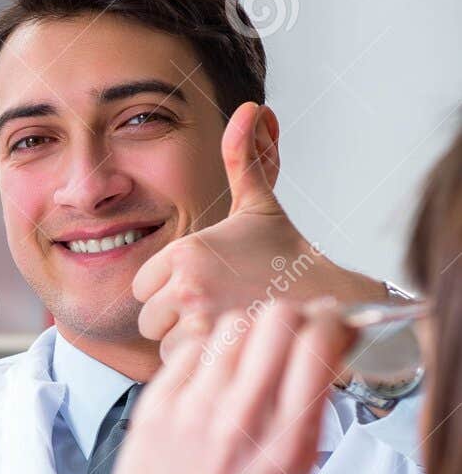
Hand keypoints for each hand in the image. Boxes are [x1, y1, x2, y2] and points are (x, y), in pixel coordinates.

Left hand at [103, 299, 351, 473]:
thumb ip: (309, 410)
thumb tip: (325, 346)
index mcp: (288, 439)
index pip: (318, 342)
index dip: (331, 323)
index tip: (330, 326)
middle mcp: (241, 418)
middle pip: (275, 318)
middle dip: (292, 318)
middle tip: (289, 335)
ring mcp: (193, 409)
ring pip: (231, 326)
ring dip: (248, 336)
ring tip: (245, 365)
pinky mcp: (154, 407)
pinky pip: (187, 350)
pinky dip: (205, 356)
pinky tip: (207, 382)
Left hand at [133, 103, 381, 361]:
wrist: (330, 300)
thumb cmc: (289, 258)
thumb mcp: (259, 206)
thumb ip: (243, 160)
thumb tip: (250, 109)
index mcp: (184, 250)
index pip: (142, 287)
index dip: (167, 294)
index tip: (201, 292)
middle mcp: (185, 282)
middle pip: (149, 319)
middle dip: (174, 322)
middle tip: (216, 313)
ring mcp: (198, 317)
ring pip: (164, 344)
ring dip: (188, 344)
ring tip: (225, 328)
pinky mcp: (214, 349)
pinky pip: (183, 364)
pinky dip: (202, 363)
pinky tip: (230, 347)